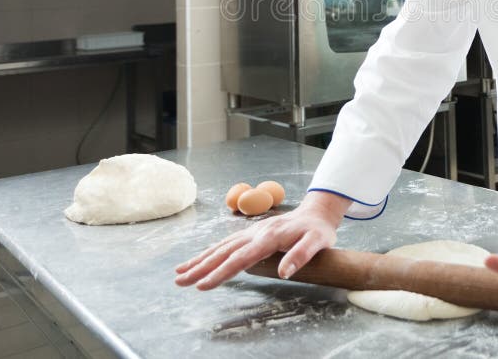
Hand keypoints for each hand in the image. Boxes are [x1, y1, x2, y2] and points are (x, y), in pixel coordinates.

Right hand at [174, 191, 349, 290]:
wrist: (316, 212)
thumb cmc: (318, 230)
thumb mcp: (318, 242)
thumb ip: (301, 255)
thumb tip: (284, 272)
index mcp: (269, 238)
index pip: (241, 259)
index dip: (221, 273)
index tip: (202, 285)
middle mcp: (256, 233)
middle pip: (224, 252)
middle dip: (200, 268)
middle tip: (179, 281)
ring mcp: (252, 232)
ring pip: (221, 247)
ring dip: (200, 260)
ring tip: (180, 272)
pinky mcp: (252, 233)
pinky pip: (227, 243)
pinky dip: (211, 251)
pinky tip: (200, 259)